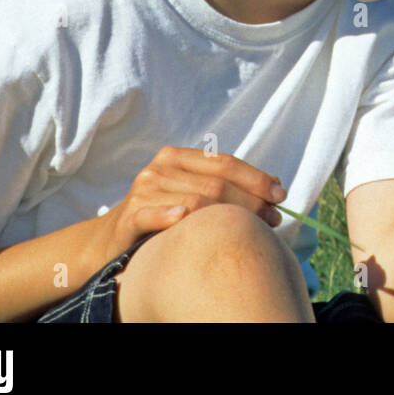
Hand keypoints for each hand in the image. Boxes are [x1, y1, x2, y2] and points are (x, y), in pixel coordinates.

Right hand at [90, 146, 287, 266]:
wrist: (112, 238)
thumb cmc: (164, 214)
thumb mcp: (194, 192)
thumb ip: (229, 184)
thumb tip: (276, 184)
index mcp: (177, 157)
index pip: (224, 163)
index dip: (255, 178)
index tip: (280, 194)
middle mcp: (159, 168)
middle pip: (215, 183)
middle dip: (250, 201)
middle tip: (274, 219)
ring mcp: (143, 190)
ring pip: (195, 201)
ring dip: (228, 216)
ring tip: (253, 230)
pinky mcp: (129, 216)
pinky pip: (153, 215)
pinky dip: (169, 216)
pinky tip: (185, 219)